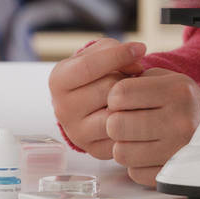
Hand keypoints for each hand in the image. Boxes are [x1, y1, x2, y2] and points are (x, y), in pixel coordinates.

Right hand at [48, 38, 146, 157]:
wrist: (88, 103)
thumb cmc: (95, 72)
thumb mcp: (98, 53)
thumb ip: (115, 50)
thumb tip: (136, 63)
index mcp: (58, 81)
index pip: (89, 67)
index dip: (118, 55)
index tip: (140, 48)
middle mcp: (62, 110)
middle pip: (107, 89)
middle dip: (125, 78)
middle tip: (130, 77)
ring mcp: (77, 133)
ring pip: (116, 112)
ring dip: (131, 100)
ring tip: (131, 93)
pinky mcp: (95, 150)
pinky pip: (123, 133)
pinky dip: (135, 119)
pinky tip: (134, 109)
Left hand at [106, 68, 199, 187]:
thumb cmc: (186, 103)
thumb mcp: (170, 79)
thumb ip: (139, 80)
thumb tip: (108, 95)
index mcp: (176, 91)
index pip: (120, 93)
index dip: (114, 97)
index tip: (121, 101)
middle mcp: (178, 121)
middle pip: (116, 125)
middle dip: (115, 122)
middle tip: (125, 120)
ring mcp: (176, 150)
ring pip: (121, 153)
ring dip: (123, 145)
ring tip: (136, 137)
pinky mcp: (172, 173)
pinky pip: (134, 172)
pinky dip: (136, 163)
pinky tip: (148, 152)